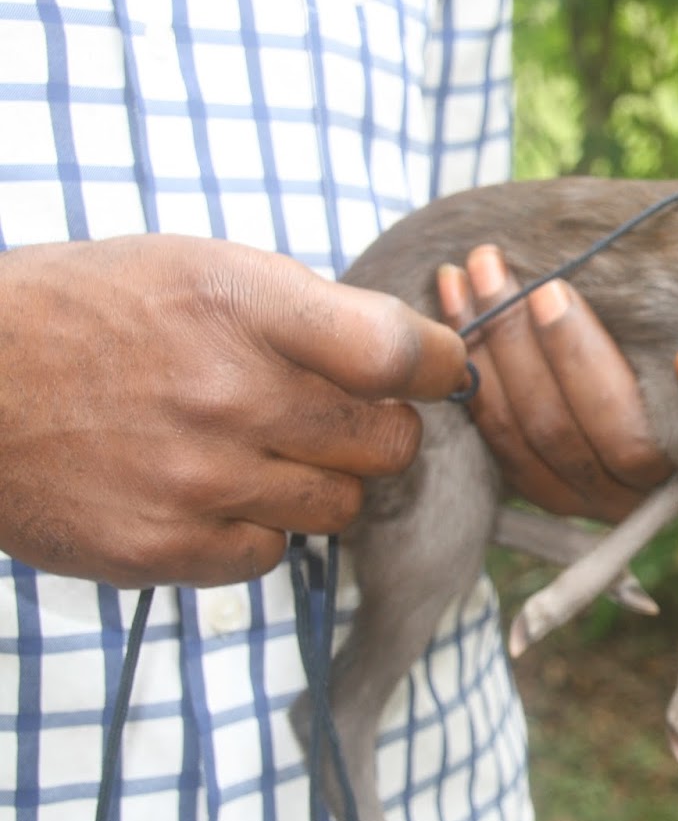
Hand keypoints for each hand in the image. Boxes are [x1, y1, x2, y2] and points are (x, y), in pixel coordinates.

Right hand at [0, 235, 466, 587]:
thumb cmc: (89, 313)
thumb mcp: (196, 268)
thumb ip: (306, 310)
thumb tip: (411, 355)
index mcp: (241, 304)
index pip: (397, 353)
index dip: (441, 365)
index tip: (444, 371)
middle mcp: (228, 393)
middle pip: (389, 442)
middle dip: (383, 430)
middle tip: (340, 417)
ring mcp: (196, 479)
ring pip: (341, 505)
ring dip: (321, 481)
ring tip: (261, 450)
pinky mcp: (163, 549)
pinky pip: (271, 552)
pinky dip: (256, 527)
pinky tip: (209, 491)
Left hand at [435, 245, 677, 523]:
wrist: (625, 336)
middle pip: (630, 442)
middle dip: (576, 359)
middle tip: (547, 288)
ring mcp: (614, 494)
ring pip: (554, 440)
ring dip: (509, 351)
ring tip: (485, 269)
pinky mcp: (553, 490)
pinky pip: (504, 444)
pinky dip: (475, 372)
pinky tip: (458, 298)